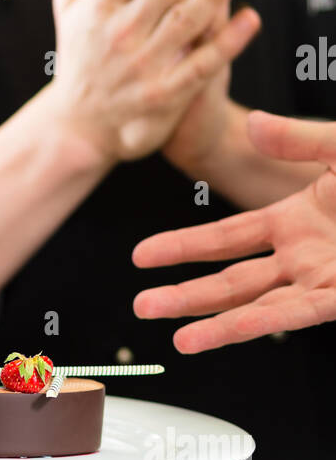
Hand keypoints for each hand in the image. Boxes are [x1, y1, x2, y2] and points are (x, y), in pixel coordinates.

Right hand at [74, 0, 259, 174]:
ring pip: (185, 22)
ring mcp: (142, 67)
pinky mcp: (165, 95)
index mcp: (96, 8)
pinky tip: (249, 18)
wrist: (78, 125)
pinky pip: (202, 64)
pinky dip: (227, 41)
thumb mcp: (69, 4)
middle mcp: (118, 36)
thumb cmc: (78, 54)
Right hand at [133, 112, 335, 351]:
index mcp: (300, 216)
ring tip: (165, 330)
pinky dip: (245, 327)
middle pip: (230, 278)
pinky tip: (211, 335)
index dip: (182, 246)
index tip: (143, 256)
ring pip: (251, 303)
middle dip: (182, 291)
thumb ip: (298, 139)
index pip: (227, 236)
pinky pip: (286, 315)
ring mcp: (322, 277)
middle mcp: (305, 253)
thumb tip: (253, 124)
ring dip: (206, 318)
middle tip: (141, 302)